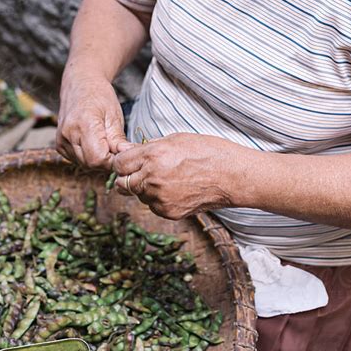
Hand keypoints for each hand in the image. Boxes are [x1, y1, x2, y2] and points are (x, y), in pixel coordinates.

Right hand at [56, 69, 132, 170]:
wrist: (80, 84)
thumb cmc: (99, 96)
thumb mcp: (114, 115)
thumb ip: (119, 140)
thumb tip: (127, 157)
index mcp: (83, 124)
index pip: (98, 159)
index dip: (112, 160)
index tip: (121, 152)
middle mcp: (68, 134)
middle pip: (90, 164)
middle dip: (106, 160)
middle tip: (115, 147)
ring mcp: (61, 140)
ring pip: (83, 164)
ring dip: (97, 159)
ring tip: (104, 142)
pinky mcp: (59, 145)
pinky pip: (76, 160)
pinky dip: (87, 156)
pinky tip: (94, 142)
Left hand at [112, 132, 234, 218]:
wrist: (232, 176)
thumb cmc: (207, 152)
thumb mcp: (175, 139)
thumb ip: (147, 147)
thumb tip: (125, 151)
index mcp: (153, 156)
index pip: (119, 164)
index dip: (122, 162)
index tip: (128, 161)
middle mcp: (152, 179)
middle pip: (122, 183)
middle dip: (128, 177)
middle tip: (142, 172)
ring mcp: (160, 198)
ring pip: (138, 196)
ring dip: (144, 188)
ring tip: (167, 178)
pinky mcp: (169, 212)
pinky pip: (153, 206)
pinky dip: (158, 199)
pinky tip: (175, 189)